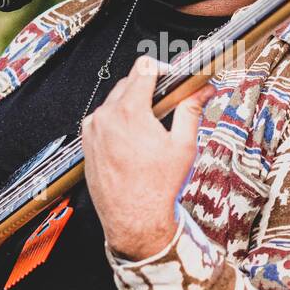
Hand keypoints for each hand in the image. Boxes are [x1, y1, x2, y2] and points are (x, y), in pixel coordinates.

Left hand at [82, 56, 215, 260]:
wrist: (134, 221)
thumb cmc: (158, 188)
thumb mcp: (184, 146)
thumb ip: (192, 110)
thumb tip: (202, 89)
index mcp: (129, 111)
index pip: (143, 68)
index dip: (162, 68)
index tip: (172, 78)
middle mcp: (105, 116)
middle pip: (129, 83)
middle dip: (148, 88)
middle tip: (167, 104)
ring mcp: (92, 130)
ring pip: (114, 101)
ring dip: (132, 105)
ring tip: (150, 126)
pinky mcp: (86, 143)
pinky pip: (103, 120)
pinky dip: (118, 122)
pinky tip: (133, 140)